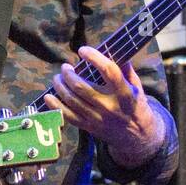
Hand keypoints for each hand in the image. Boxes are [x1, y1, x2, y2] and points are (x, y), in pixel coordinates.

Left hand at [45, 46, 164, 166]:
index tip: (83, 50)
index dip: (94, 57)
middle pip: (81, 86)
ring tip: (58, 78)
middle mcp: (109, 105)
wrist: (136, 135)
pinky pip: (68, 116)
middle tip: (65, 67)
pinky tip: (49, 96)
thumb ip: (126, 69)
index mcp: (124, 92)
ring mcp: (97, 118)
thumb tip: (113, 49)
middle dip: (68, 74)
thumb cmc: (135, 105)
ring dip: (60, 86)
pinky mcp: (89, 127)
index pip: (108, 71)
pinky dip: (55, 105)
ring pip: (71, 100)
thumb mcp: (136, 86)